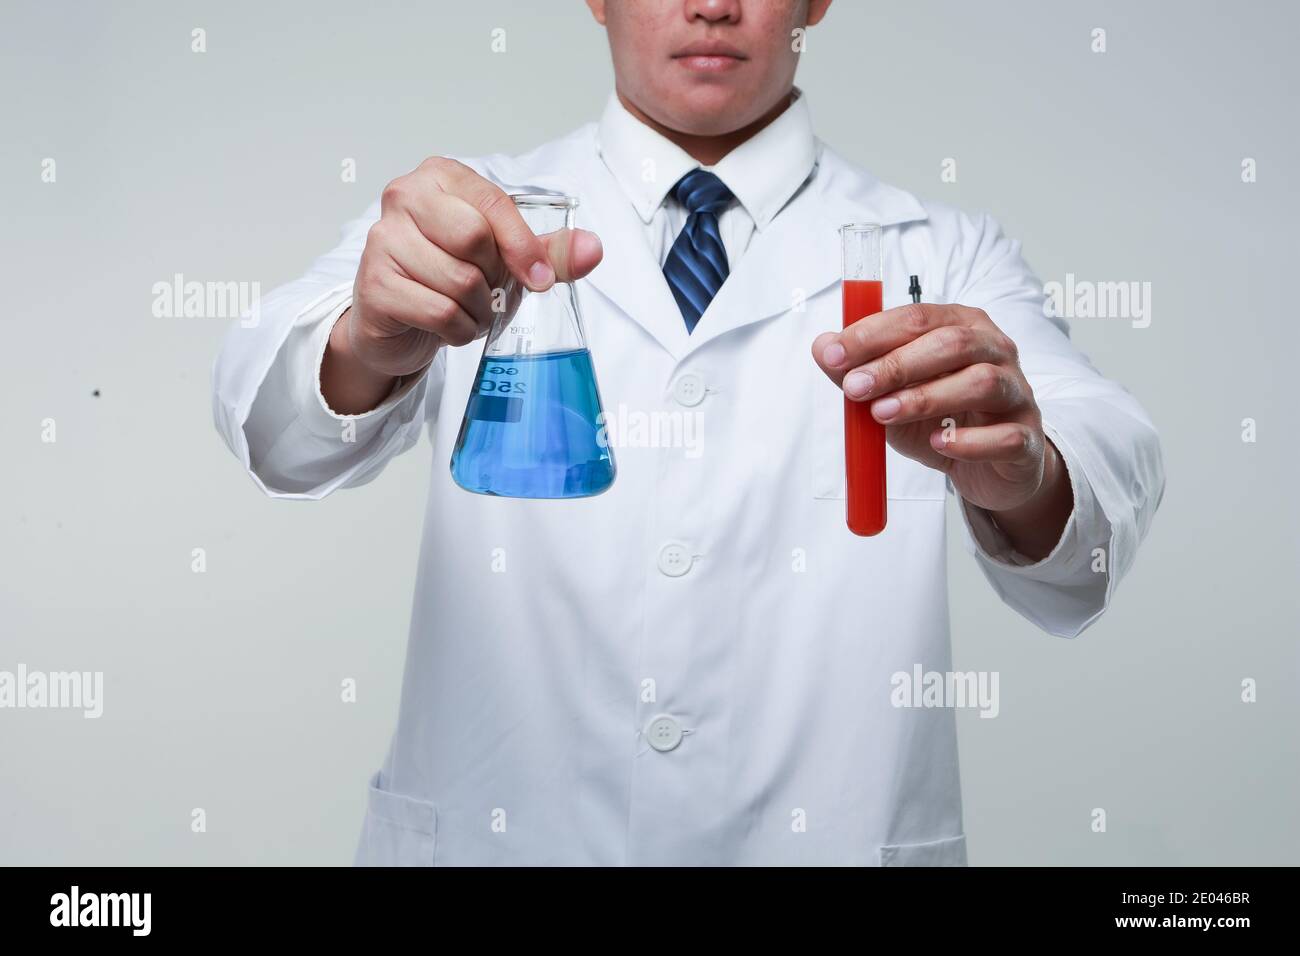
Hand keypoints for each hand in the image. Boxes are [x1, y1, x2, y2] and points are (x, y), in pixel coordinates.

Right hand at [322, 157, 603, 413]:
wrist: (398, 321)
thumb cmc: (451, 277)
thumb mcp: (505, 260)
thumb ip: (548, 252)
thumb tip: (592, 248)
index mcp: (440, 176)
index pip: (493, 204)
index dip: (523, 246)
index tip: (539, 278)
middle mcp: (404, 197)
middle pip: (474, 238)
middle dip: (493, 277)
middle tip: (488, 290)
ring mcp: (382, 240)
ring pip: (459, 280)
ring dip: (478, 310)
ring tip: (469, 310)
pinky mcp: (373, 284)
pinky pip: (439, 312)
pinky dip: (458, 329)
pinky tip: (450, 326)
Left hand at [812, 303, 1072, 557]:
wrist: (992, 467)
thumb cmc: (943, 420)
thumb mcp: (893, 395)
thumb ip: (859, 372)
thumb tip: (823, 348)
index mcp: (963, 327)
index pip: (918, 317)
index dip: (873, 334)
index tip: (835, 355)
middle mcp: (996, 351)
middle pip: (953, 344)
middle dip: (897, 364)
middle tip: (855, 387)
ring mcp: (1017, 393)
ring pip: (982, 382)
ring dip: (927, 397)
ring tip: (885, 414)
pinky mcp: (1026, 438)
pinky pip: (1005, 436)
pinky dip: (969, 440)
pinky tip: (939, 445)